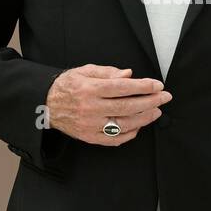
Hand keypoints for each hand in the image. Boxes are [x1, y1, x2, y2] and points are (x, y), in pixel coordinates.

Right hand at [46, 65, 170, 145]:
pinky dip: (130, 133)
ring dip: (144, 118)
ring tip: (156, 111)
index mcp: (90, 89)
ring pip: (124, 124)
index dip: (143, 86)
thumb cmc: (67, 86)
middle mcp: (90, 108)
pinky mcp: (89, 137)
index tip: (158, 85)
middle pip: (127, 106)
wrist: (45, 105)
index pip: (122, 88)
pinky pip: (114, 139)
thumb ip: (108, 72)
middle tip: (165, 97)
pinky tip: (139, 125)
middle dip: (150, 101)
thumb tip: (129, 75)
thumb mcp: (84, 71)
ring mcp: (90, 125)